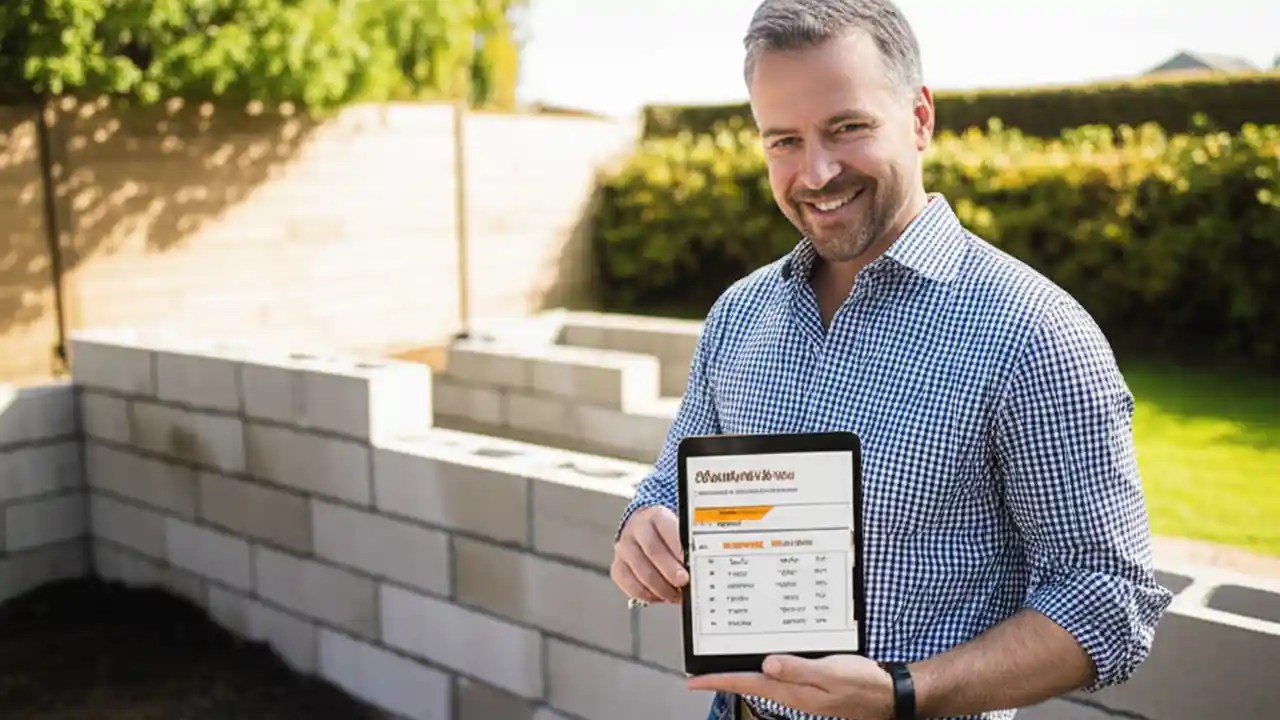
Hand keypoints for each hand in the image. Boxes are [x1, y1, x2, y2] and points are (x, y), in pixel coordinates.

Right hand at [611, 505, 687, 602]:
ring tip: (675, 593)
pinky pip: (629, 584)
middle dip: (670, 570)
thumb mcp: (680, 530)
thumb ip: (690, 544)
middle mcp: (637, 529)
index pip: (666, 528)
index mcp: (656, 516)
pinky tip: (659, 595)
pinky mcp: (618, 566)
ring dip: (660, 587)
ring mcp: (625, 548)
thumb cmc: (667, 534)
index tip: (690, 563)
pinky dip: (646, 594)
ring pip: (640, 571)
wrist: (644, 530)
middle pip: (652, 550)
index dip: (678, 547)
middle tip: (684, 582)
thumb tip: (705, 565)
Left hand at [686, 654, 894, 719]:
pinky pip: (781, 675)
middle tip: (700, 672)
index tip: (693, 681)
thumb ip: (798, 669)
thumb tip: (766, 665)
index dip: (718, 681)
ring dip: (742, 672)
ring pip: (763, 679)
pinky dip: (765, 667)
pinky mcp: (810, 684)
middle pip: (749, 683)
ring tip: (720, 667)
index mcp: (792, 692)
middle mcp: (792, 693)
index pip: (746, 685)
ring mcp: (801, 690)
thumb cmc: (862, 684)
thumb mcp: (831, 673)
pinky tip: (763, 660)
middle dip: (724, 678)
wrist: (888, 695)